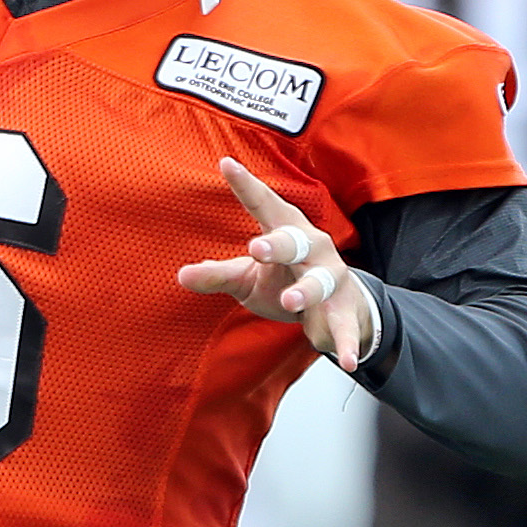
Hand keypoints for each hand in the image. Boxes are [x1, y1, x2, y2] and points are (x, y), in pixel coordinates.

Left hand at [175, 158, 377, 370]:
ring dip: (306, 290)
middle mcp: (313, 248)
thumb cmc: (286, 280)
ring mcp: (332, 278)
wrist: (340, 306)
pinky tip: (346, 361)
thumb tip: (181, 274)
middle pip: (296, 241)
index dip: (246, 186)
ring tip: (291, 301)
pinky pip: (344, 326)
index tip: (226, 164)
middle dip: (279, 244)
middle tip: (256, 248)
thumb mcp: (248, 278)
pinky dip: (346, 342)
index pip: (264, 205)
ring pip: (321, 280)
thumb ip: (218, 274)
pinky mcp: (345, 309)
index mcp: (286, 231)